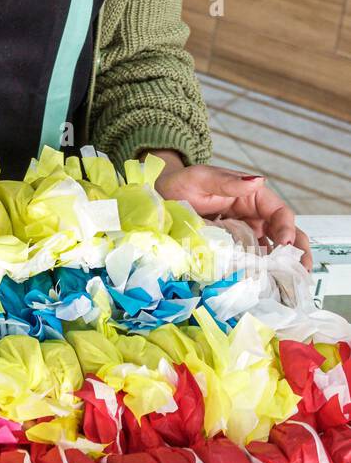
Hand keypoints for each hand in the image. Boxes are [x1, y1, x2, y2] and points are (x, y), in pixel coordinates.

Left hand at [151, 155, 310, 268]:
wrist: (159, 195)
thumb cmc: (180, 183)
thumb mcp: (201, 178)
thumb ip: (227, 181)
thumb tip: (258, 181)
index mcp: (250, 195)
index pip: (278, 212)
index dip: (286, 228)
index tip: (284, 245)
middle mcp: (252, 214)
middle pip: (284, 232)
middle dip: (297, 250)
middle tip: (303, 270)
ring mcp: (244, 232)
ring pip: (272, 248)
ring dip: (284, 265)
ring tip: (293, 283)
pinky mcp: (233, 246)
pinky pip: (252, 258)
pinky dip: (262, 270)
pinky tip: (267, 284)